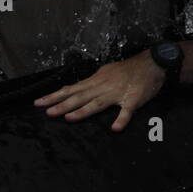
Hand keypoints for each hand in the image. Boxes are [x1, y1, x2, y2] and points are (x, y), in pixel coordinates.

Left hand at [34, 51, 164, 129]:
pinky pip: (126, 111)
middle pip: (80, 96)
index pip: (72, 89)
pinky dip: (121, 119)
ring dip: (83, 110)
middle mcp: (103, 86)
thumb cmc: (130, 69)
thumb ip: (94, 81)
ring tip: (69, 118)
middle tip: (46, 111)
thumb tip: (79, 87)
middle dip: (62, 104)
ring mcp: (117, 93)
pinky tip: (115, 128)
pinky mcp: (133, 99)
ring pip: (97, 103)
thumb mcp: (107, 71)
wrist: (152, 62)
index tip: (40, 102)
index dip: (56, 96)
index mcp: (97, 80)